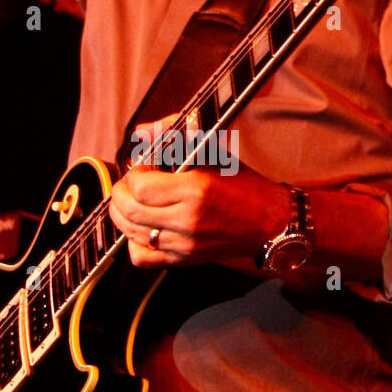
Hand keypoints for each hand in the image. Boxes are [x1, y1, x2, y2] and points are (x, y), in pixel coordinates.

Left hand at [108, 118, 287, 267]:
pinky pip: (142, 258)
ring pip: (131, 233)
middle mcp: (187, 221)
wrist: (271, 224)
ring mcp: (184, 245)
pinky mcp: (183, 261)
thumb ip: (175, 138)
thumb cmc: (243, 185)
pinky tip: (142, 227)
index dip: (134, 174)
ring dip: (122, 214)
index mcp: (196, 191)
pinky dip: (133, 242)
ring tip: (133, 201)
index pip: (141, 187)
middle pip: (130, 211)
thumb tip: (142, 131)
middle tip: (131, 183)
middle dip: (121, 193)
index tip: (142, 167)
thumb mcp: (214, 152)